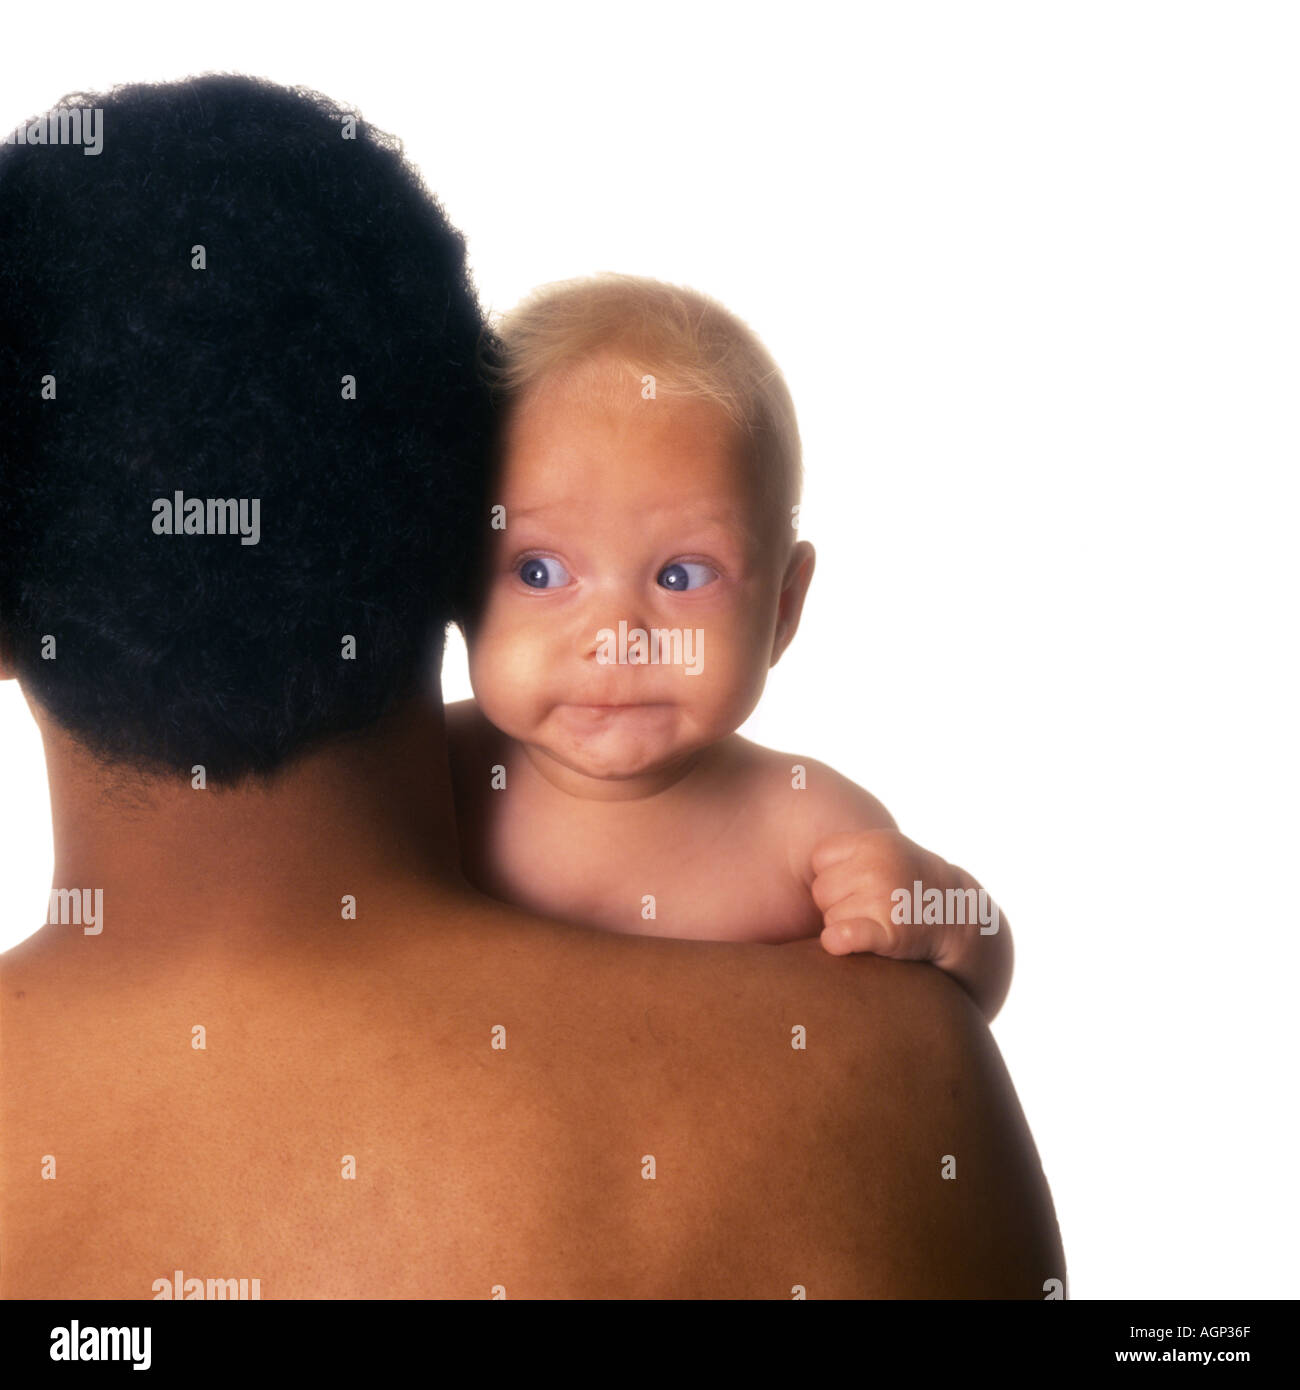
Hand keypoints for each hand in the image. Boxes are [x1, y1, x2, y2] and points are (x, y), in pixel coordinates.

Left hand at [810, 828, 1011, 1017]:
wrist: (960, 921)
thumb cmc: (909, 887)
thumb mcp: (883, 853)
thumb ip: (842, 855)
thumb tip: (770, 840)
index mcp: (874, 842)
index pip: (820, 860)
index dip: (832, 879)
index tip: (855, 887)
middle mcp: (879, 865)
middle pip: (821, 892)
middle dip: (837, 906)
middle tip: (871, 911)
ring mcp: (886, 897)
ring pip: (830, 919)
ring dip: (846, 928)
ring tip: (880, 926)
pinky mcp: (891, 931)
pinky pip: (843, 934)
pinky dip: (840, 940)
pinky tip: (842, 943)